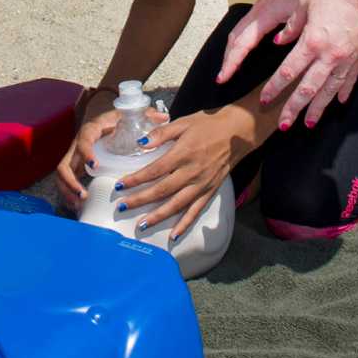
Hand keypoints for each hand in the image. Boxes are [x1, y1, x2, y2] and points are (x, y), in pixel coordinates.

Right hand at [56, 104, 168, 209]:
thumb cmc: (116, 119)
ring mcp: (74, 157)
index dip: (87, 153)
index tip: (94, 166)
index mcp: (91, 131)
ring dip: (68, 192)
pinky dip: (70, 195)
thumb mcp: (128, 115)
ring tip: (79, 205)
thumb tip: (164, 118)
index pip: (84, 141)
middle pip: (64, 165)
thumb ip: (146, 116)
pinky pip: (66, 182)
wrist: (103, 119)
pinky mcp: (75, 167)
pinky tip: (79, 207)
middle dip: (70, 182)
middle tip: (83, 195)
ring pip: (62, 176)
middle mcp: (78, 145)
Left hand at [113, 110, 240, 238]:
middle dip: (140, 200)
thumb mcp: (183, 123)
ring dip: (158, 216)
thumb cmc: (208, 125)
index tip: (120, 185)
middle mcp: (191, 172)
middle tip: (122, 207)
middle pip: (161, 190)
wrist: (237, 132)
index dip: (135, 179)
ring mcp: (201, 184)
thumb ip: (161, 133)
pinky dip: (185, 224)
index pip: (154, 170)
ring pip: (176, 205)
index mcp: (182, 154)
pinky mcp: (210, 191)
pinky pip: (196, 211)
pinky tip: (174, 235)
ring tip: (142, 225)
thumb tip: (140, 143)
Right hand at [217, 0, 332, 83]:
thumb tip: (278, 43)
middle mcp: (258, 10)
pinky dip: (240, 40)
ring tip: (229, 66)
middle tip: (222, 77)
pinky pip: (245, 26)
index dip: (232, 61)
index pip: (242, 43)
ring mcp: (260, 7)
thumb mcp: (304, 12)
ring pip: (238, 30)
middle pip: (234, 37)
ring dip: (232, 49)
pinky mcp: (264, 5)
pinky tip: (244, 48)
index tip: (224, 76)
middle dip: (227, 57)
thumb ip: (292, 30)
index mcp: (265, 14)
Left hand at [258, 0, 357, 130]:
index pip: (288, 72)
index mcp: (312, 41)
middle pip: (308, 89)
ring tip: (308, 123)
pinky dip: (342, 93)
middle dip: (293, 108)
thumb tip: (280, 42)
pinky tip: (337, 104)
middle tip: (283, 125)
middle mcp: (329, 55)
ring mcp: (347, 58)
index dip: (274, 89)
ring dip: (318, 109)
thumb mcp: (305, 3)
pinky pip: (350, 80)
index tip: (265, 100)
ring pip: (330, 91)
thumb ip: (292, 27)